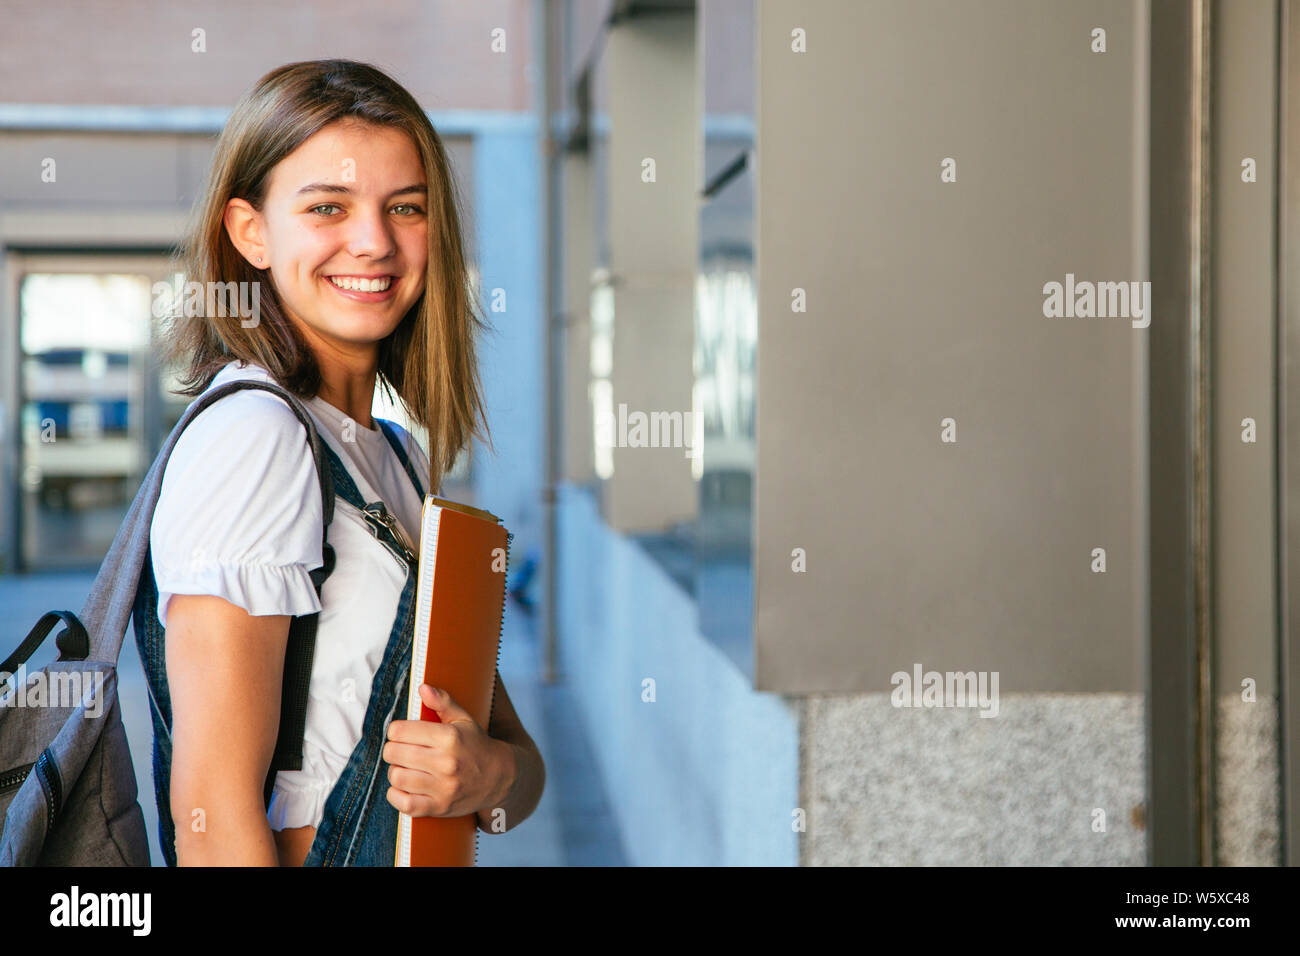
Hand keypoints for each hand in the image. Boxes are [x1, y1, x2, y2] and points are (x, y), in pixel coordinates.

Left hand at [383, 684, 514, 818]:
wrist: (500, 778)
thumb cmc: (477, 745)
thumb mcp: (464, 720)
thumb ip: (443, 702)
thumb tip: (423, 687)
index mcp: (449, 737)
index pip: (399, 730)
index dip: (396, 730)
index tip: (402, 733)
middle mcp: (445, 763)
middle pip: (393, 753)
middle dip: (393, 749)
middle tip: (402, 749)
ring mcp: (442, 787)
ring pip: (396, 777)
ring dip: (395, 771)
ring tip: (405, 767)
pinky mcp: (439, 807)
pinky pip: (404, 804)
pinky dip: (396, 795)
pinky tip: (404, 787)